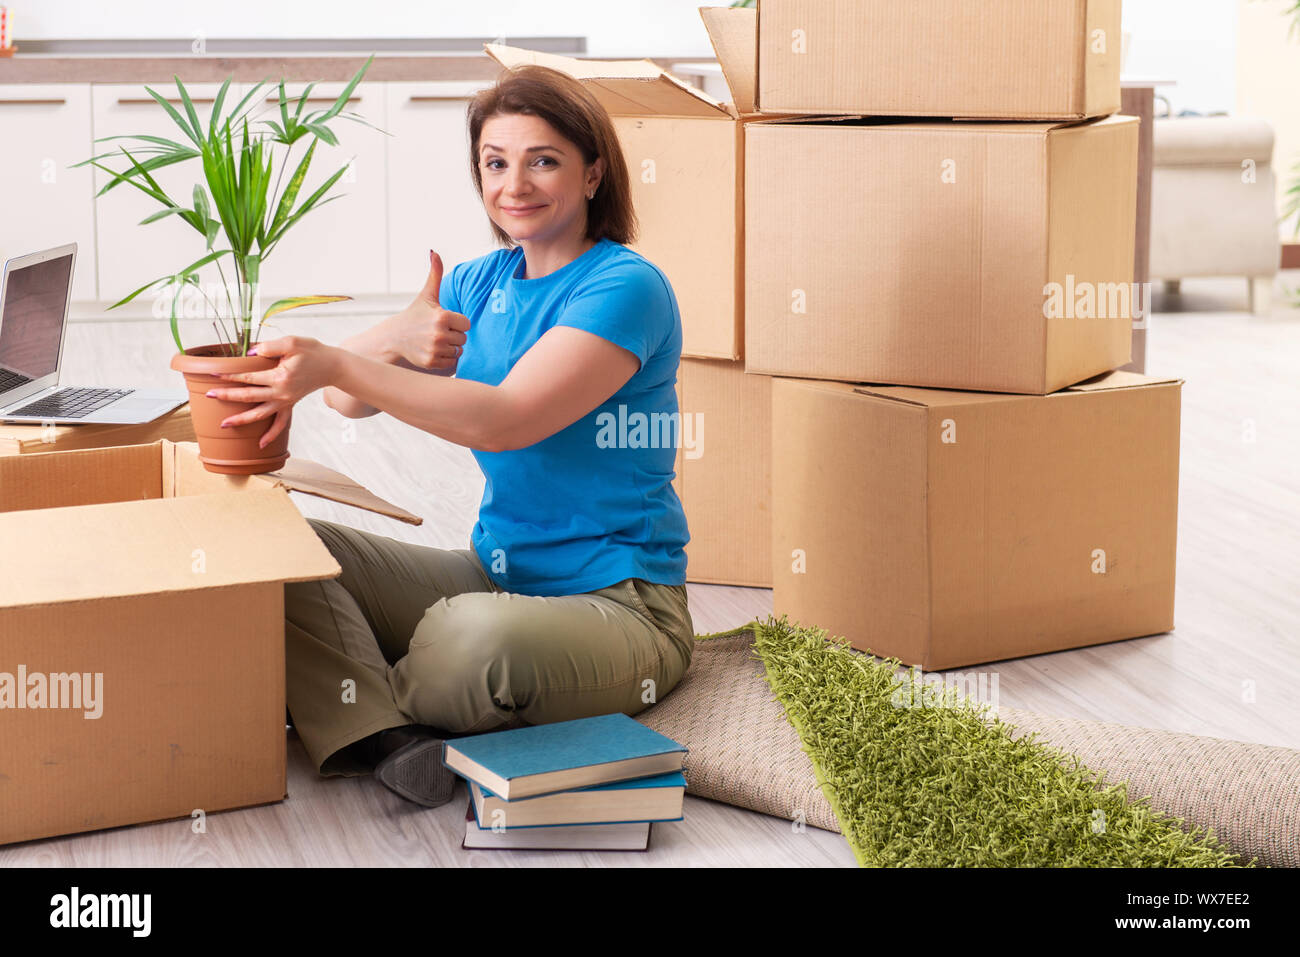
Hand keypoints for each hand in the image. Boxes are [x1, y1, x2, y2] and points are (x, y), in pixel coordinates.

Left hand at [205, 335, 339, 447]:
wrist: (332, 366)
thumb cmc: (313, 352)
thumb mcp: (292, 342)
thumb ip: (269, 347)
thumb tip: (251, 354)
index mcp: (280, 377)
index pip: (249, 377)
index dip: (230, 376)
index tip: (214, 374)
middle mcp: (282, 393)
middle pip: (250, 397)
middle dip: (228, 397)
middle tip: (209, 396)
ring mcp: (286, 401)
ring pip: (261, 414)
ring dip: (242, 421)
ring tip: (224, 425)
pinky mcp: (290, 404)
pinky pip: (281, 424)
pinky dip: (271, 435)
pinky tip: (260, 444)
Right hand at [383, 250, 469, 371]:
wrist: (394, 338)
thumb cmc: (414, 315)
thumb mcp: (426, 295)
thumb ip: (435, 274)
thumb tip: (434, 252)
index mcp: (442, 316)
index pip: (466, 324)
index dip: (457, 322)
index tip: (444, 321)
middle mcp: (439, 333)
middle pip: (463, 338)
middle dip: (453, 335)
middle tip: (436, 331)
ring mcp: (435, 349)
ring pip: (459, 351)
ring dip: (450, 347)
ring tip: (434, 341)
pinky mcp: (432, 362)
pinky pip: (452, 362)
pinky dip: (445, 358)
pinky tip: (433, 350)